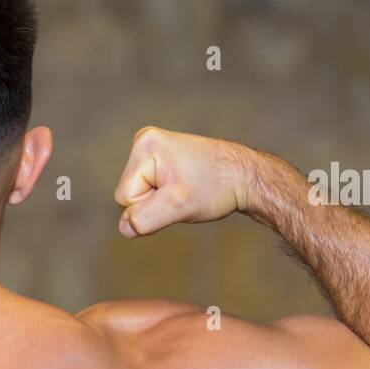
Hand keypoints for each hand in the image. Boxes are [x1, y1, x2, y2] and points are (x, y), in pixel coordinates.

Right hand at [113, 127, 254, 237]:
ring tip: (186, 190)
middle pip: (127, 194)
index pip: (124, 196)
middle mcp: (144, 140)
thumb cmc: (217, 188)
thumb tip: (124, 228)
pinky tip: (184, 186)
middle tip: (183, 194)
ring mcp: (152, 148)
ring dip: (160, 200)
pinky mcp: (159, 157)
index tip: (178, 196)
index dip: (149, 207)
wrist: (245, 177)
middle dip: (154, 203)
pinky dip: (164, 195)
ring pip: (137, 194)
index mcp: (144, 144)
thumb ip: (144, 219)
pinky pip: (147, 188)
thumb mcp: (178, 206)